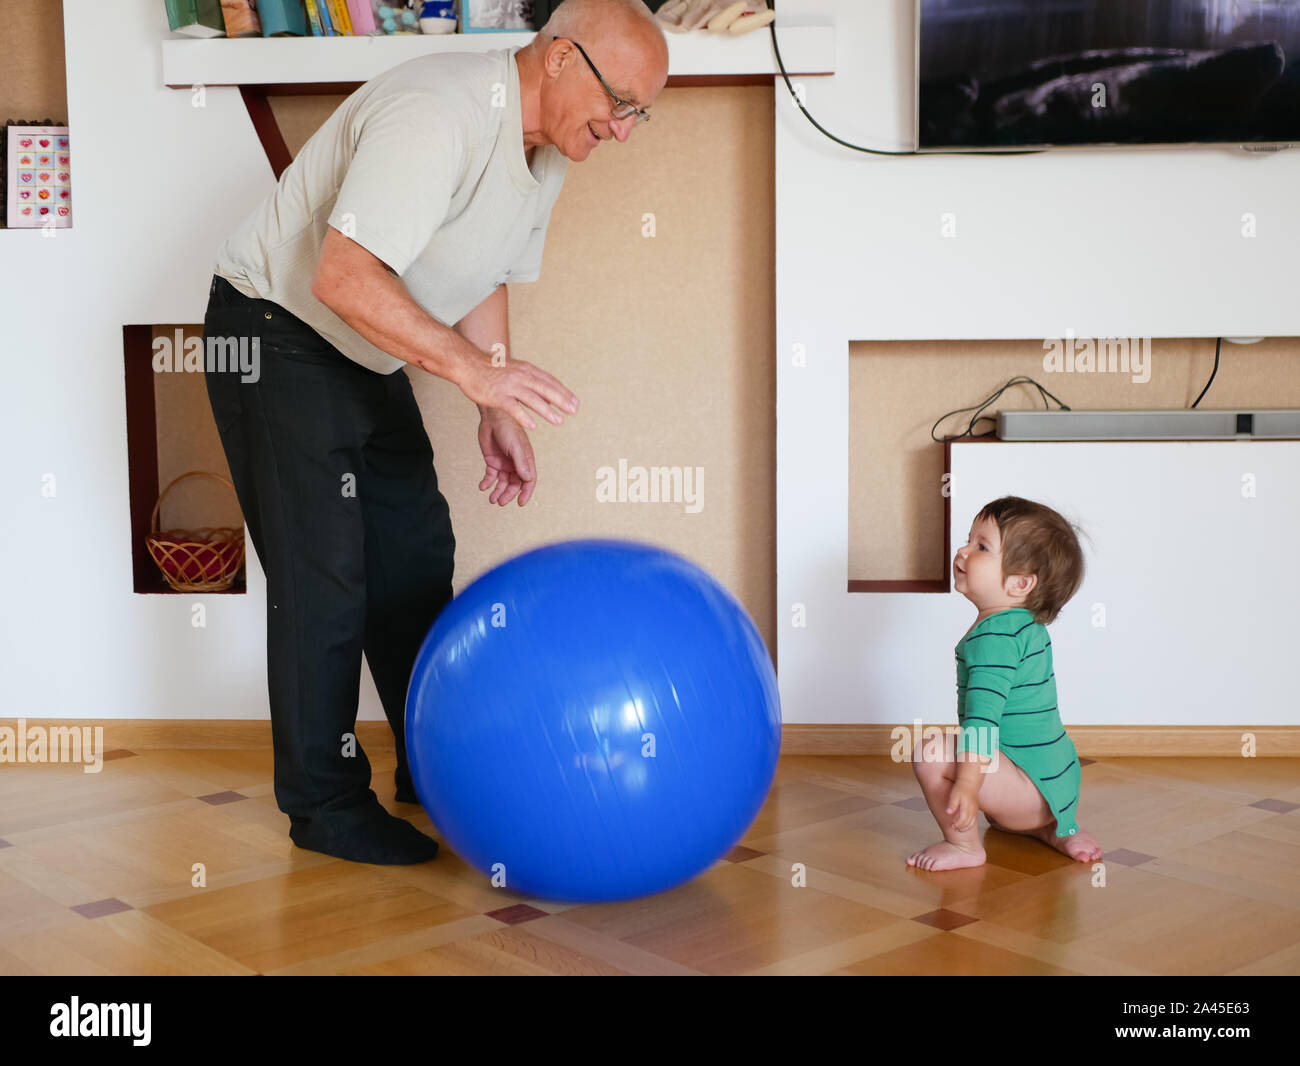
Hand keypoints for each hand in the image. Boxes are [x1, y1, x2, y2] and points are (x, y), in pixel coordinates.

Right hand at [459, 355, 577, 431]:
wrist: (468, 364)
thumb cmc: (491, 370)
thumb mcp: (515, 371)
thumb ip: (531, 382)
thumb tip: (549, 397)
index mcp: (526, 370)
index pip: (549, 381)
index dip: (563, 392)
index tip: (575, 402)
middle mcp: (520, 376)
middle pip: (545, 389)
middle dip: (561, 400)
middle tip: (573, 411)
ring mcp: (509, 386)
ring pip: (532, 399)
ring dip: (547, 410)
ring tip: (559, 421)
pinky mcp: (497, 395)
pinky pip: (513, 407)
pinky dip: (523, 416)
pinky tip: (533, 426)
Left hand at [477, 409, 536, 506]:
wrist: (493, 416)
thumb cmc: (509, 428)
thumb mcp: (516, 447)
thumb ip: (521, 464)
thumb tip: (527, 480)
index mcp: (526, 461)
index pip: (529, 481)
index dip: (526, 493)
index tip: (520, 503)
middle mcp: (516, 464)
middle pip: (514, 484)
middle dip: (508, 494)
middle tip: (500, 501)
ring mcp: (504, 463)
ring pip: (502, 482)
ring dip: (498, 491)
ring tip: (492, 499)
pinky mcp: (492, 461)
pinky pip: (491, 476)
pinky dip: (487, 482)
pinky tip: (482, 487)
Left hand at [945, 781, 980, 832]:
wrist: (970, 782)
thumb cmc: (960, 788)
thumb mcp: (954, 795)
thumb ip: (952, 804)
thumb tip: (948, 812)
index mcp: (966, 807)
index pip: (963, 820)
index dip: (958, 824)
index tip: (952, 826)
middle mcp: (972, 810)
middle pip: (968, 823)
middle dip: (961, 827)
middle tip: (954, 828)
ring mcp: (975, 810)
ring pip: (972, 822)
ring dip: (965, 827)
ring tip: (958, 829)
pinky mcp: (976, 809)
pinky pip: (974, 820)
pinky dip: (969, 824)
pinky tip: (964, 824)